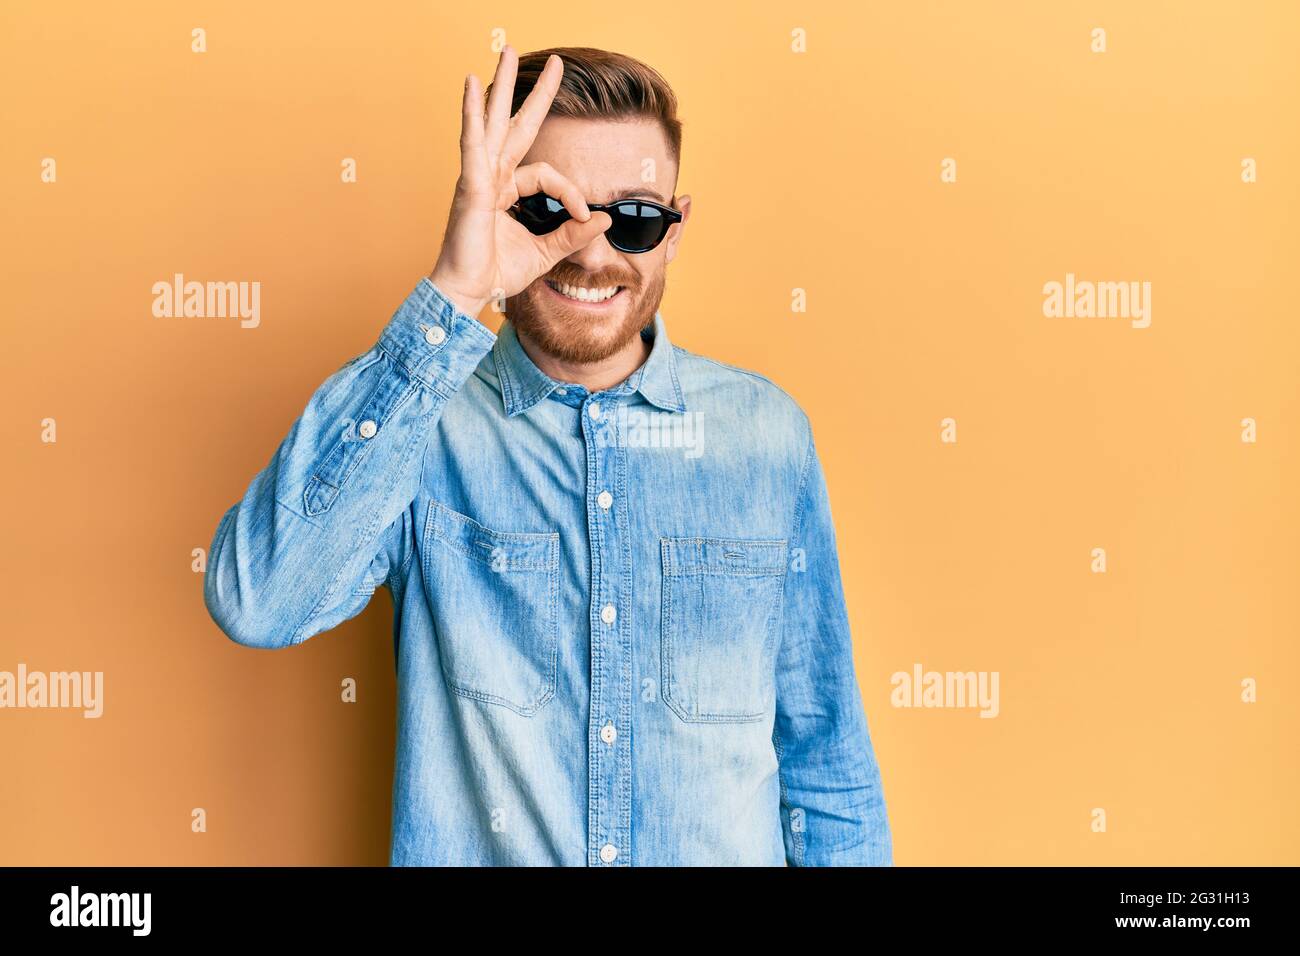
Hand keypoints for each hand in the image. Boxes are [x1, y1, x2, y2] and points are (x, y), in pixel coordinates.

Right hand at [429, 46, 611, 316]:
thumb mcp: (546, 251)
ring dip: (499, 86)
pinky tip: (471, 87)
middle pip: (514, 124)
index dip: (570, 191)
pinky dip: (471, 115)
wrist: (469, 292)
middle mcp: (492, 176)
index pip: (547, 174)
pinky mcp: (470, 186)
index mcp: (507, 189)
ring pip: (491, 122)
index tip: (583, 215)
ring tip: (504, 52)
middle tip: (554, 61)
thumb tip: (605, 218)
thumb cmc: (496, 272)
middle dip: (532, 92)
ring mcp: (478, 177)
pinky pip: (473, 144)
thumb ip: (573, 233)